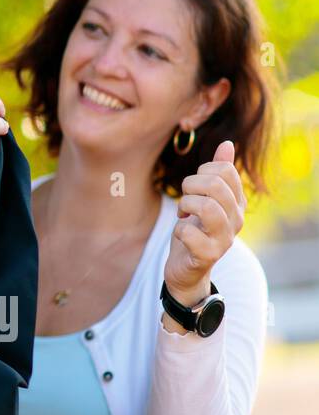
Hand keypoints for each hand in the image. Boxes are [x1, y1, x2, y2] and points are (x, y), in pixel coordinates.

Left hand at [164, 140, 244, 310]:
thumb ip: (217, 173)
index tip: (195, 187)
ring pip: (206, 206)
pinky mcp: (208, 255)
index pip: (225, 170)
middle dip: (190, 186)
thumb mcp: (205, 199)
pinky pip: (188, 232)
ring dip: (185, 206)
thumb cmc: (195, 229)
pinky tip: (181, 235)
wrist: (188, 269)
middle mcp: (236, 219)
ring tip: (183, 215)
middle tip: (185, 200)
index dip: (202, 171)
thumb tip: (227, 145)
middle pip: (214, 185)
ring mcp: (224, 239)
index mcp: (236, 202)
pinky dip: (178, 230)